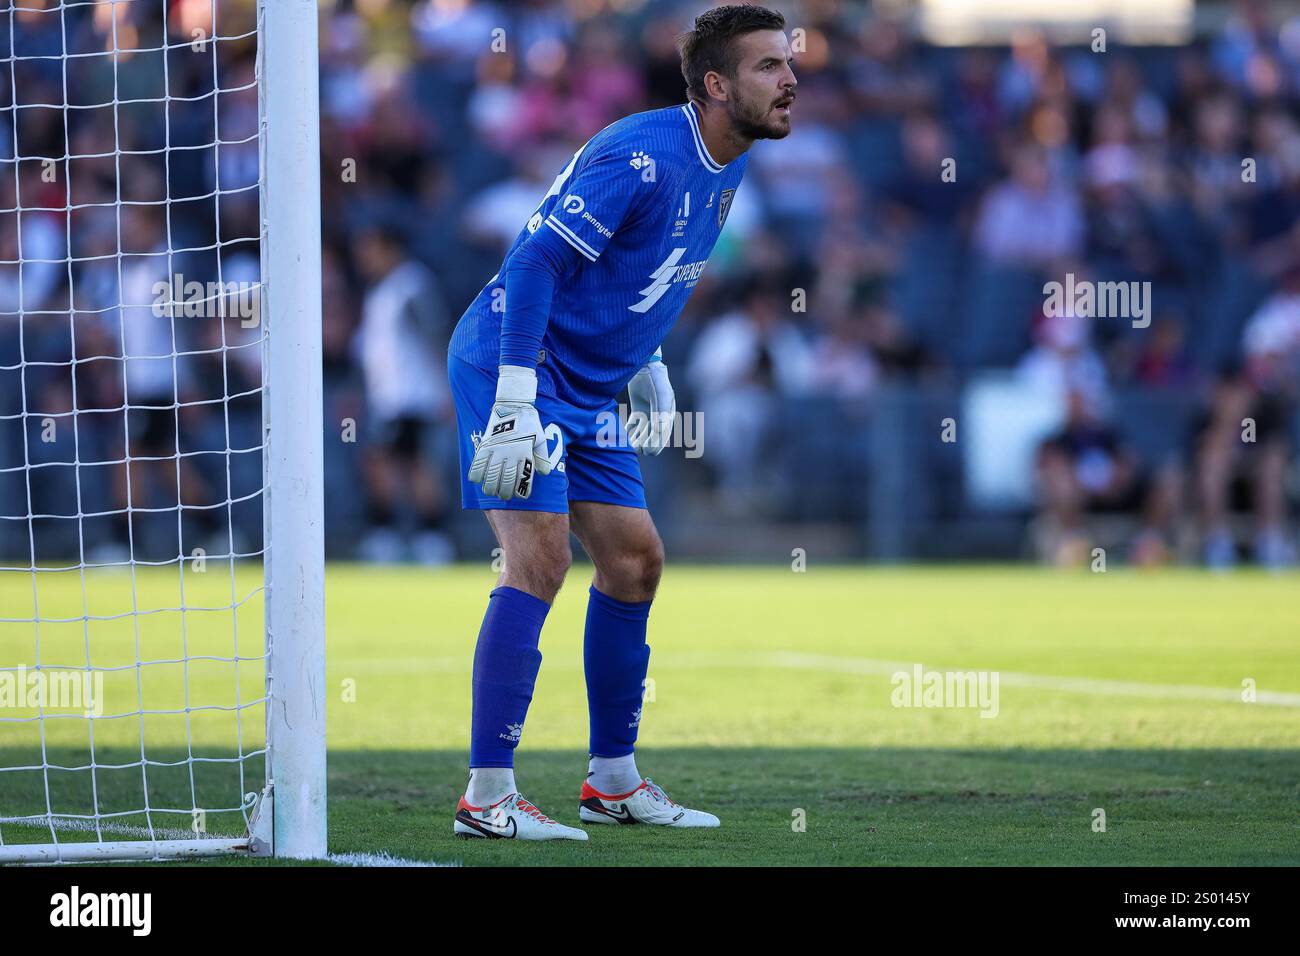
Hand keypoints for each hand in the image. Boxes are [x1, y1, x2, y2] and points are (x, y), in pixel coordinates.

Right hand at [468, 366, 553, 499]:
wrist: (514, 406)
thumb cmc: (530, 423)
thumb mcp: (541, 439)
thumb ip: (542, 457)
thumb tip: (544, 473)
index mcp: (525, 455)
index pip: (523, 479)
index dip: (522, 491)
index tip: (520, 496)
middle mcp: (511, 455)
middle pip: (505, 481)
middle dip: (504, 492)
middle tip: (503, 496)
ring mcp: (497, 451)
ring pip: (491, 476)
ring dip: (490, 487)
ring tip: (490, 491)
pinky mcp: (485, 445)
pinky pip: (477, 464)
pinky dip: (475, 474)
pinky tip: (476, 480)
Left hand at [627, 359, 674, 455]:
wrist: (645, 366)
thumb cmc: (655, 379)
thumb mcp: (660, 395)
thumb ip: (660, 412)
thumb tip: (659, 430)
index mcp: (667, 414)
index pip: (663, 434)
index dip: (656, 445)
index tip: (648, 452)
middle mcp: (659, 416)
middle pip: (652, 435)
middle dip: (646, 444)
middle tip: (637, 450)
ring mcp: (649, 413)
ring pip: (643, 432)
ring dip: (637, 439)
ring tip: (630, 445)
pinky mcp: (639, 409)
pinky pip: (635, 424)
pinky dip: (631, 431)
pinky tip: (625, 436)